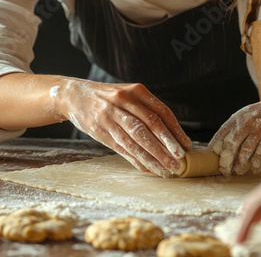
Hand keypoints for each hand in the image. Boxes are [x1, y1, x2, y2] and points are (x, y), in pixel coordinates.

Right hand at [55, 79, 191, 176]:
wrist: (73, 95)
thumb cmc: (107, 97)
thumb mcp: (128, 93)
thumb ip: (146, 109)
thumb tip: (172, 135)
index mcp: (136, 90)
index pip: (161, 112)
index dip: (176, 130)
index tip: (186, 146)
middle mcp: (123, 101)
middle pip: (151, 126)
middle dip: (167, 146)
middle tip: (180, 161)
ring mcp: (110, 116)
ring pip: (137, 140)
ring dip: (154, 157)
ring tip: (168, 170)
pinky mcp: (100, 131)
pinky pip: (123, 149)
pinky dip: (138, 160)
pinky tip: (149, 169)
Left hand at [210, 97, 260, 175]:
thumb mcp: (246, 116)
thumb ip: (234, 129)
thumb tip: (219, 148)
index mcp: (237, 118)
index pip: (222, 134)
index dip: (215, 147)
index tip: (211, 160)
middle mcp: (246, 122)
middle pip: (232, 143)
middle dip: (226, 159)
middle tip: (224, 171)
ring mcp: (259, 128)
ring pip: (246, 148)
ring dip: (240, 162)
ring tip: (237, 172)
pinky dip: (257, 162)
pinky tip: (255, 169)